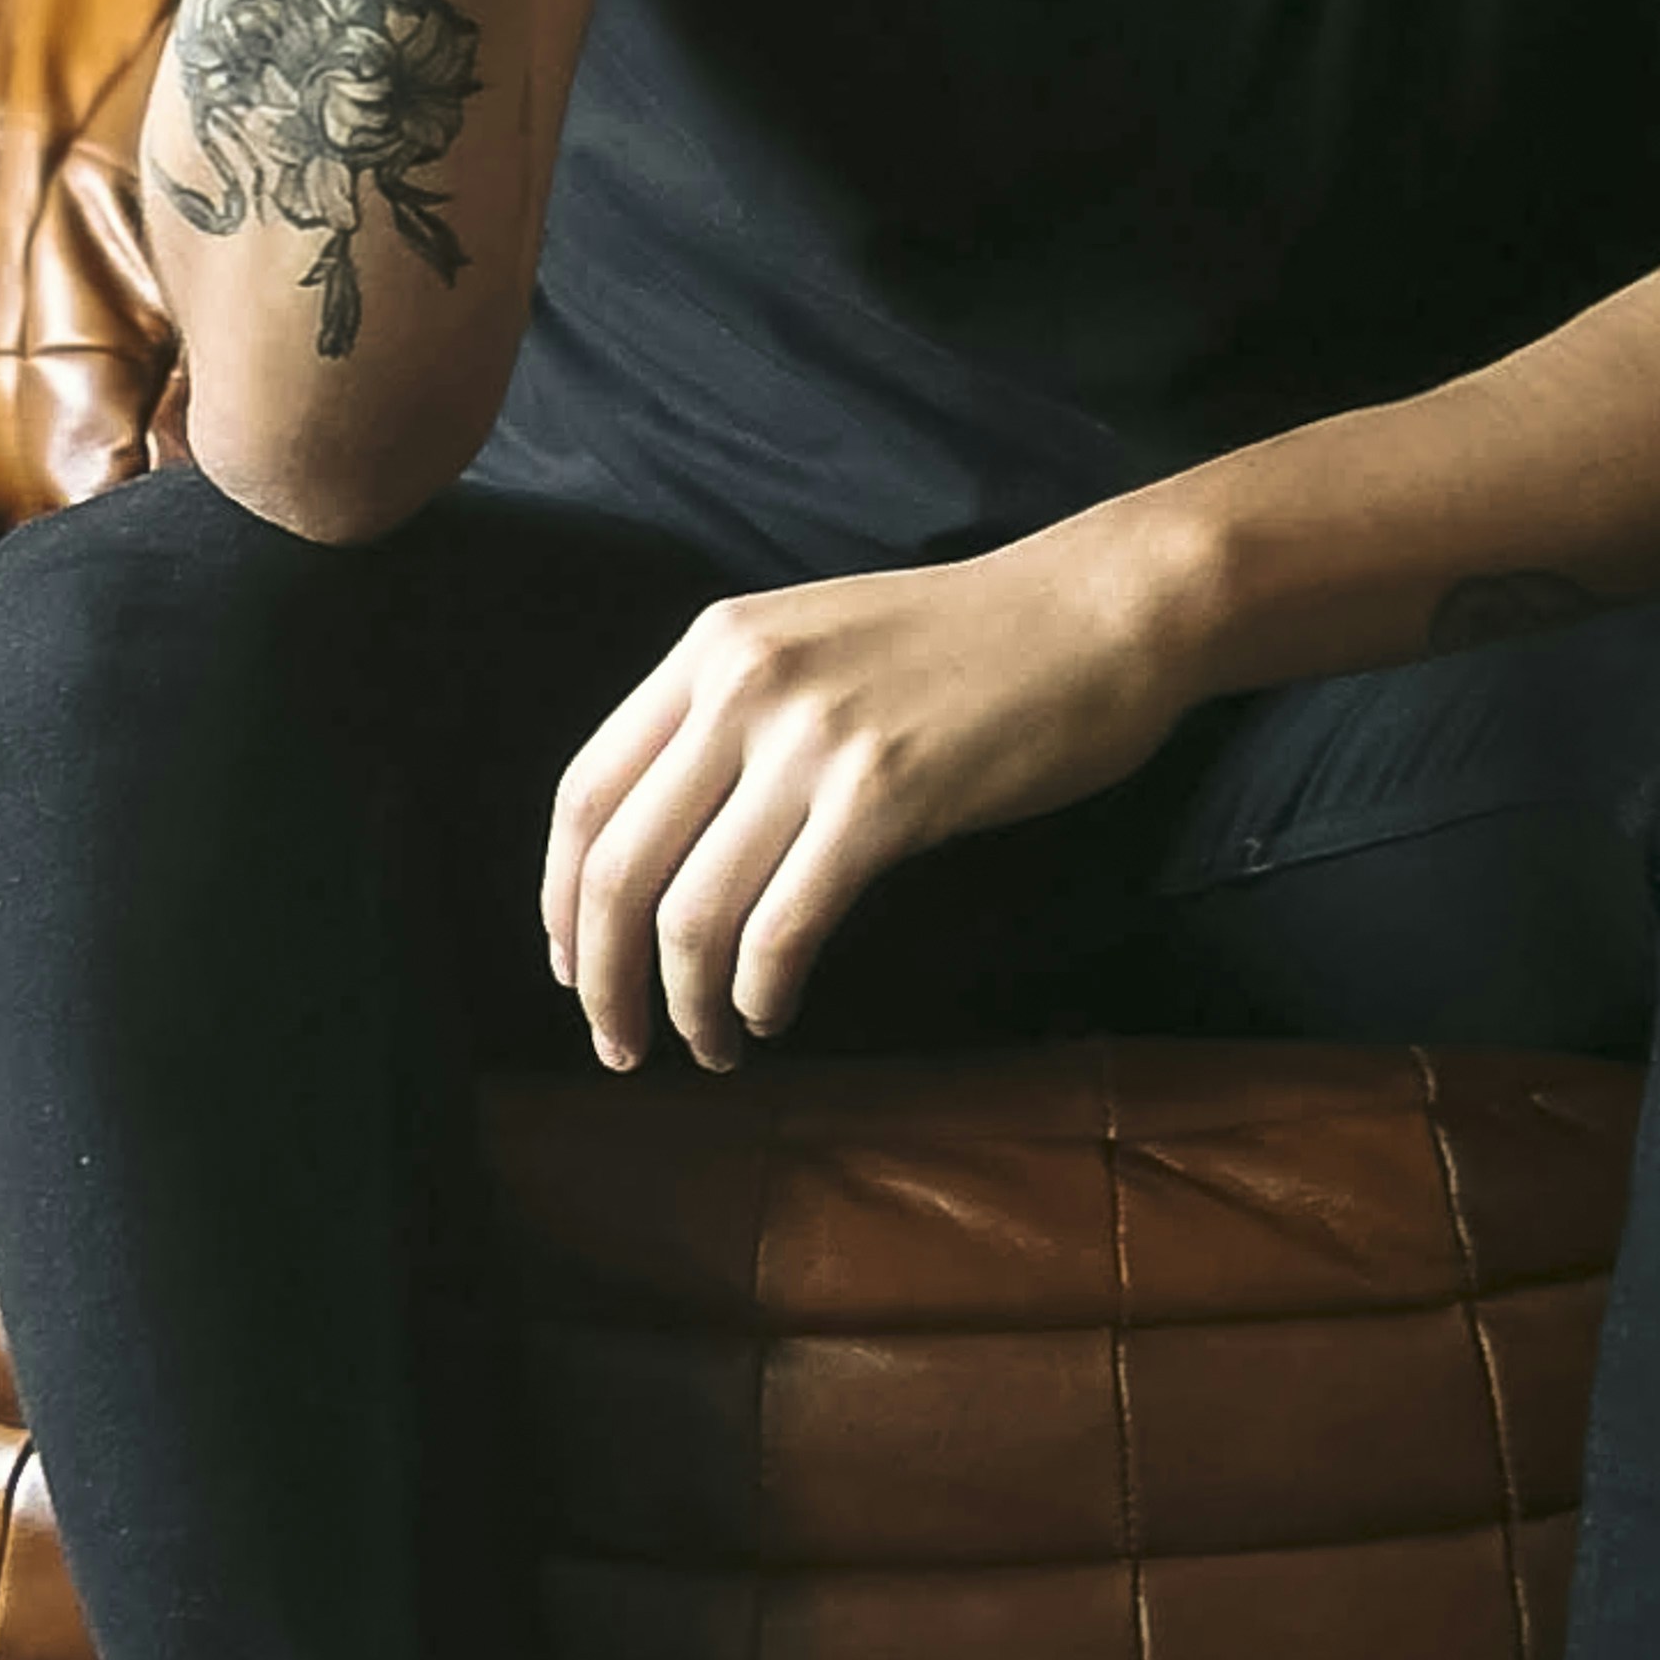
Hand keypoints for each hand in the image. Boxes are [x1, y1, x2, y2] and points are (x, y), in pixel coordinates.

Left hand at [541, 526, 1197, 1073]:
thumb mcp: (812, 645)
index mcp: (711, 647)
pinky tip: (773, 1014)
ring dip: (685, 1006)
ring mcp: (812, 738)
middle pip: (616, 865)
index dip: (561, 900)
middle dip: (603, 979)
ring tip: (709, 1048)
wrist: (1098, 611)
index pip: (583, 793)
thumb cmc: (966, 647)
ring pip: (691, 912)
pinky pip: (783, 927)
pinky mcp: (886, 795)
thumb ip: (729, 720)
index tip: (575, 969)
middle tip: (618, 1046)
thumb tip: (661, 849)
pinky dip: (760, 993)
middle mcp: (742, 685)